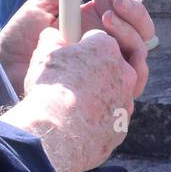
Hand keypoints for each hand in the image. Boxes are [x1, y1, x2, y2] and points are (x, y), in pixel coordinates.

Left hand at [0, 0, 152, 98]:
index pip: (124, 8)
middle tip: (116, 2)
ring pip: (140, 50)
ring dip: (130, 32)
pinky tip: (118, 54)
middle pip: (139, 29)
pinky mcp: (106, 89)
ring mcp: (106, 67)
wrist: (6, 72)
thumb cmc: (19, 39)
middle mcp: (104, 45)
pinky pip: (134, 81)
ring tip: (105, 22)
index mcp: (92, 23)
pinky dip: (134, 65)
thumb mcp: (43, 6)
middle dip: (135, 11)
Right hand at [9, 28, 136, 171]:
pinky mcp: (122, 126)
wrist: (55, 136)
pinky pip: (112, 118)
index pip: (97, 39)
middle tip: (75, 80)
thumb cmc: (48, 92)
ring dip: (100, 95)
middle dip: (97, 69)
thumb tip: (51, 35)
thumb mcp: (43, 57)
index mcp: (106, 48)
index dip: (82, 47)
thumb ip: (51, 40)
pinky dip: (100, 119)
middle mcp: (124, 72)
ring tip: (75, 105)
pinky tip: (79, 124)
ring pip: (115, 93)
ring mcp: (126, 101)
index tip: (71, 56)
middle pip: (112, 65)